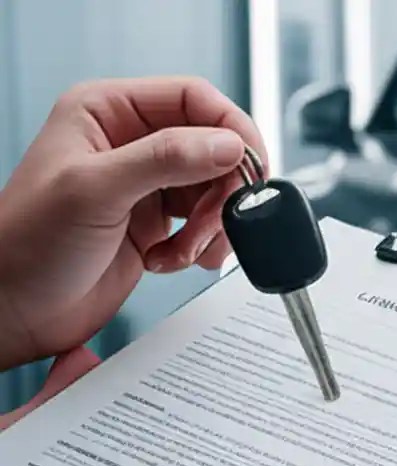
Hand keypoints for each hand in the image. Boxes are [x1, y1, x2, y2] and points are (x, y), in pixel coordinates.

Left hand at [0, 76, 266, 372]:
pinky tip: (172, 260)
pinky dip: (201, 246)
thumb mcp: (95, 190)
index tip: (247, 165)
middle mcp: (130, 142)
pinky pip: (206, 225)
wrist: (15, 310)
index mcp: (107, 112)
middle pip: (214, 147)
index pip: (193, 98)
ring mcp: (145, 184)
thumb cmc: (26, 245)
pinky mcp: (156, 224)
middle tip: (217, 221)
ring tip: (186, 250)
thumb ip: (165, 159)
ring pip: (216, 189)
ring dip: (213, 225)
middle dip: (223, 190)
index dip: (229, 129)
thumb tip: (228, 145)